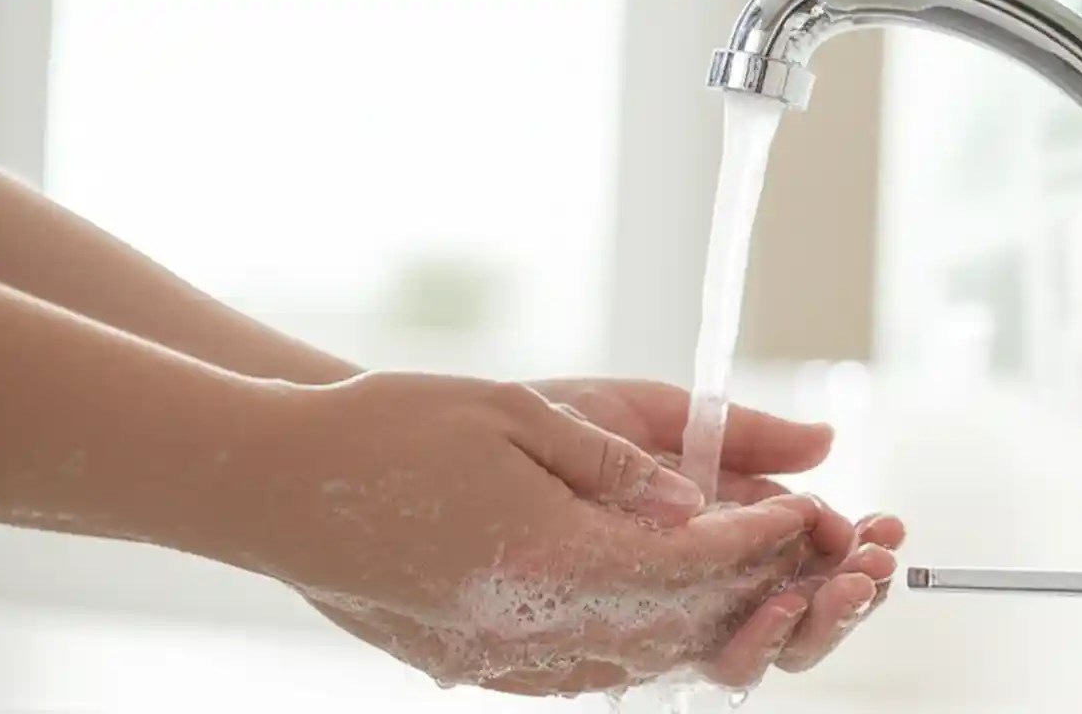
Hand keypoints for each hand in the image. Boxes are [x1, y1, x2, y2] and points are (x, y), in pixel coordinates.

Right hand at [223, 372, 855, 695]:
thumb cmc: (390, 428)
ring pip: (636, 656)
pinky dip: (638, 642)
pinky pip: (583, 668)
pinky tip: (654, 612)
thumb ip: (616, 468)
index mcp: (553, 558)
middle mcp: (534, 625)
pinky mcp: (474, 662)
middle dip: (747, 587)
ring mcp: (500, 656)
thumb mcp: (514, 413)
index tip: (803, 511)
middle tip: (792, 547)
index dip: (757, 538)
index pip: (691, 563)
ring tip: (741, 578)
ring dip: (700, 620)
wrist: (277, 483)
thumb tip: (696, 507)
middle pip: (676, 621)